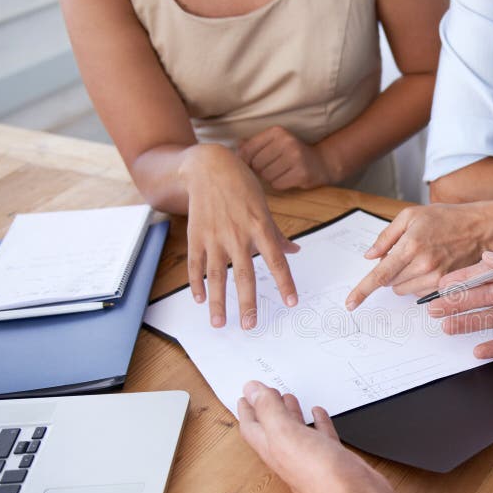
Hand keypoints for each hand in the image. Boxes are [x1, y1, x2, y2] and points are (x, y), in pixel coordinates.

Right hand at [181, 144, 299, 328]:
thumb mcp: (265, 207)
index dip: (285, 282)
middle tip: (251, 325)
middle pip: (244, 275)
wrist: (209, 166)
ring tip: (219, 323)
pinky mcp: (196, 236)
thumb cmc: (242, 186)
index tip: (291, 302)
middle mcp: (238, 235)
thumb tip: (296, 251)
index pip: (276, 260)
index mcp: (260, 227)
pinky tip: (200, 300)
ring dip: (218, 302)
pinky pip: (196, 265)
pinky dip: (197, 284)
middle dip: (247, 303)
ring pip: (216, 276)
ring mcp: (214, 236)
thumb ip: (278, 234)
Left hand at [237, 381, 394, 492]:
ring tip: (289, 398)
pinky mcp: (332, 458)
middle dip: (267, 408)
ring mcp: (311, 457)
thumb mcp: (285, 433)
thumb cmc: (318, 474)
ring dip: (290, 414)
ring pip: (296, 431)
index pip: (252, 426)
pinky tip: (319, 414)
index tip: (246, 393)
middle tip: (265, 393)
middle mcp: (288, 455)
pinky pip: (321, 436)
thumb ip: (268, 410)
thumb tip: (251, 389)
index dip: (247, 409)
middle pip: (272, 428)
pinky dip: (318, 423)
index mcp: (272, 449)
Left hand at [239, 126, 335, 190]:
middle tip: (273, 168)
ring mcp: (295, 158)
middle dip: (261, 170)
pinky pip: (277, 184)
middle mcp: (286, 142)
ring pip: (266, 176)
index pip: (248, 150)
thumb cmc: (293, 153)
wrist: (321, 162)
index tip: (252, 164)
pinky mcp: (301, 173)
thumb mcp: (275, 142)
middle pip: (257, 164)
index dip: (246, 161)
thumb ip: (255, 144)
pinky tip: (288, 178)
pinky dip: (279, 184)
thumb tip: (237, 146)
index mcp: (277, 132)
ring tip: (282, 172)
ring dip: (271, 178)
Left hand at [345, 202, 492, 309]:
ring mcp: (436, 278)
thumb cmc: (447, 218)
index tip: (350, 304)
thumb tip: (369, 256)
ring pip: (404, 290)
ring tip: (423, 257)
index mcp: (410, 246)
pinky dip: (419, 283)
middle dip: (391, 272)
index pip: (380, 275)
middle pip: (390, 283)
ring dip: (405, 278)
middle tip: (407, 253)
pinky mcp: (446, 286)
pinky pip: (420, 293)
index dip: (362, 291)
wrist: (482, 228)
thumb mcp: (411, 215)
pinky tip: (433, 266)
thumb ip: (386, 237)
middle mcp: (423, 265)